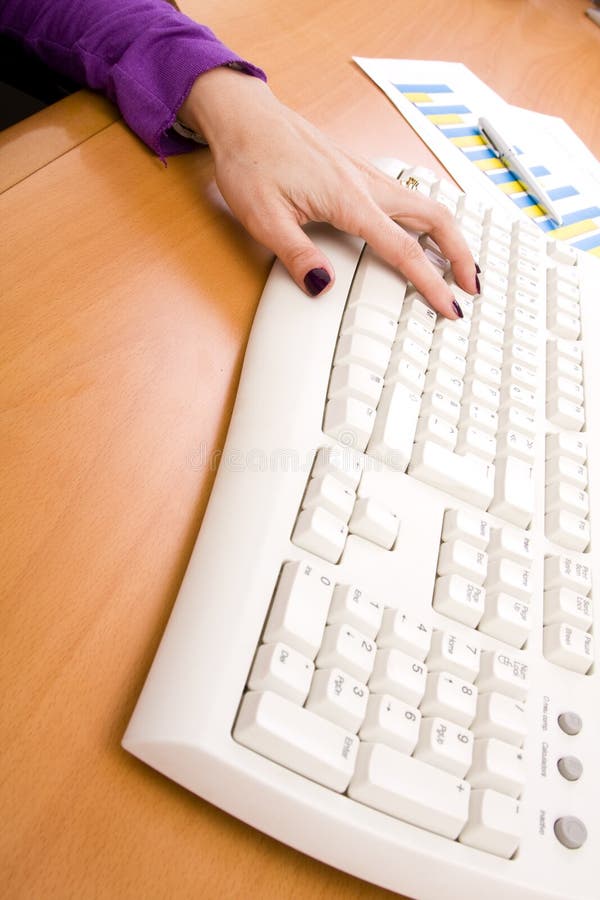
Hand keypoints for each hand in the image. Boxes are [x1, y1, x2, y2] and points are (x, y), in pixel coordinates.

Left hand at [178, 67, 478, 316]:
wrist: (244, 118)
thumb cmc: (251, 160)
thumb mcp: (263, 217)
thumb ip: (296, 255)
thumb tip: (323, 285)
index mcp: (349, 199)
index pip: (403, 250)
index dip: (431, 283)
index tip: (449, 306)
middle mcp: (367, 184)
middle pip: (435, 218)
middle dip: (460, 254)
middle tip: (471, 287)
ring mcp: (367, 175)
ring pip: (426, 205)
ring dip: (448, 236)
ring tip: (458, 266)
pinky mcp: (359, 172)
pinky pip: (408, 197)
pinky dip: (427, 221)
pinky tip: (423, 234)